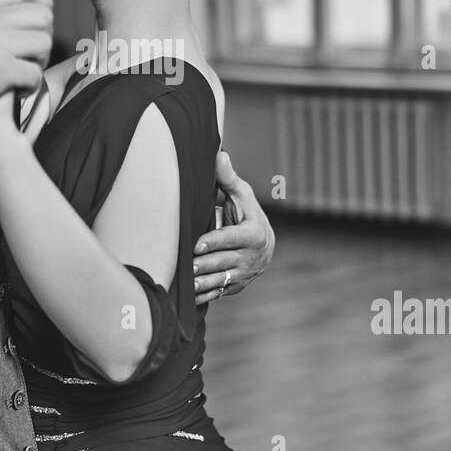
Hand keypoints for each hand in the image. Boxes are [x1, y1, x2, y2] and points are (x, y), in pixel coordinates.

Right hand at [0, 0, 52, 127]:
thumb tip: (19, 4)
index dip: (41, 1)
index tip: (39, 21)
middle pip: (42, 14)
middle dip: (43, 37)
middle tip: (33, 55)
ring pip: (43, 43)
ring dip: (39, 63)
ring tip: (24, 74)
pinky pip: (34, 73)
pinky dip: (30, 86)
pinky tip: (17, 91)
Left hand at [191, 151, 274, 304]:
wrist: (264, 243)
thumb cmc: (246, 213)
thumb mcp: (241, 195)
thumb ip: (228, 178)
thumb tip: (219, 153)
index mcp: (253, 234)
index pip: (230, 238)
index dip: (213, 242)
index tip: (196, 245)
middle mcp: (252, 257)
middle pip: (223, 261)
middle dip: (204, 265)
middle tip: (186, 266)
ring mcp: (244, 274)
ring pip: (221, 280)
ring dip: (203, 284)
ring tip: (186, 284)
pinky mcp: (236, 286)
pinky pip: (219, 292)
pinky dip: (204, 295)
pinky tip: (188, 297)